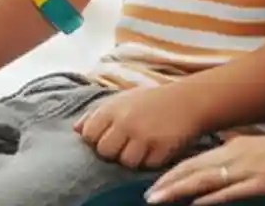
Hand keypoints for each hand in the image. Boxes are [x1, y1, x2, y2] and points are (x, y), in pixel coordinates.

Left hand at [73, 85, 205, 169]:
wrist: (189, 100)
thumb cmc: (151, 101)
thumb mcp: (121, 99)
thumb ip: (96, 114)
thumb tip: (75, 129)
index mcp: (112, 108)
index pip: (89, 134)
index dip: (96, 140)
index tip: (107, 137)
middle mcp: (125, 121)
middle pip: (104, 151)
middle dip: (112, 152)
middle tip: (125, 145)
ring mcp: (144, 136)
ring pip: (125, 162)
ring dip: (132, 159)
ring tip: (141, 147)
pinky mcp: (161, 148)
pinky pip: (146, 165)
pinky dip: (150, 161)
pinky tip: (155, 149)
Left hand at [144, 132, 264, 203]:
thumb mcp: (260, 145)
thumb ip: (238, 149)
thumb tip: (221, 148)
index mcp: (234, 144)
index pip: (195, 159)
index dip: (172, 172)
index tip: (155, 183)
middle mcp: (236, 153)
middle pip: (194, 169)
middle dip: (168, 182)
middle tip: (148, 195)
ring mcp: (249, 168)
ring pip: (205, 180)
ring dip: (179, 190)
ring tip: (159, 199)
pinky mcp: (263, 182)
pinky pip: (231, 191)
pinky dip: (211, 198)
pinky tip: (195, 203)